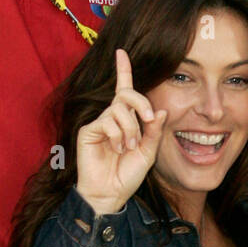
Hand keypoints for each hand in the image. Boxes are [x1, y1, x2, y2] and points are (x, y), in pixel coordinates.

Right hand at [75, 50, 165, 216]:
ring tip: (128, 148)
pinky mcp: (88, 129)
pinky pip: (107, 121)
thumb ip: (153, 132)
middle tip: (148, 119)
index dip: (123, 71)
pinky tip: (116, 149)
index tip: (121, 53)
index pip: (125, 91)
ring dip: (130, 129)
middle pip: (126, 95)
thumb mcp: (148, 153)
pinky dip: (117, 135)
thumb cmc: (127, 175)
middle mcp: (112, 118)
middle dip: (140, 102)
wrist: (110, 193)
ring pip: (119, 109)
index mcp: (127, 121)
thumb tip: (159, 111)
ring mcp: (100, 122)